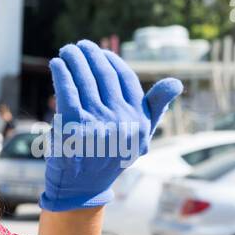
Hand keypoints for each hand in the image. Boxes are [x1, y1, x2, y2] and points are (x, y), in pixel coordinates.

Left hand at [40, 39, 182, 211]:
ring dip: (74, 60)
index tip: (99, 53)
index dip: (111, 62)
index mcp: (137, 119)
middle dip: (90, 56)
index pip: (125, 79)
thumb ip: (154, 108)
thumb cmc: (108, 158)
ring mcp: (97, 123)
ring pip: (85, 81)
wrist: (81, 188)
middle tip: (79, 45)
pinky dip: (61, 73)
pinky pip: (67, 91)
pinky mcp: (74, 125)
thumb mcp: (138, 136)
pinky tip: (56, 64)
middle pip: (104, 76)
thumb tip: (177, 82)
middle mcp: (121, 120)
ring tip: (66, 51)